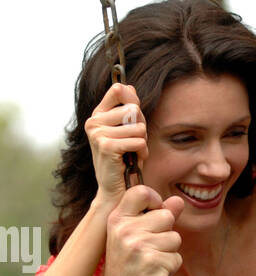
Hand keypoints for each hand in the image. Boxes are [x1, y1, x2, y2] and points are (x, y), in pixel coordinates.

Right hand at [86, 83, 149, 203]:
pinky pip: (139, 142)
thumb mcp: (128, 131)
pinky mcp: (106, 146)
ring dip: (142, 144)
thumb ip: (129, 109)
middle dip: (141, 129)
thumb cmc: (124, 160)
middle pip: (134, 110)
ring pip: (139, 128)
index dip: (134, 103)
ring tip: (131, 154)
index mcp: (98, 115)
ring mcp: (98, 133)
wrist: (115, 190)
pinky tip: (132, 161)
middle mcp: (94, 121)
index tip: (132, 120)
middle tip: (132, 145)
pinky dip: (142, 153)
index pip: (119, 90)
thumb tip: (128, 86)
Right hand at [100, 184, 184, 275]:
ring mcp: (140, 247)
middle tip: (148, 249)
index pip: (141, 191)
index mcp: (117, 220)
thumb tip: (178, 201)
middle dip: (165, 233)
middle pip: (166, 216)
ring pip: (175, 238)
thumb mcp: (132, 237)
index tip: (153, 213)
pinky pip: (177, 258)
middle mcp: (126, 230)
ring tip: (149, 262)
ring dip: (168, 252)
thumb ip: (156, 216)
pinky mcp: (154, 264)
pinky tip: (153, 274)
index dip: (154, 199)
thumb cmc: (126, 268)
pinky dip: (170, 268)